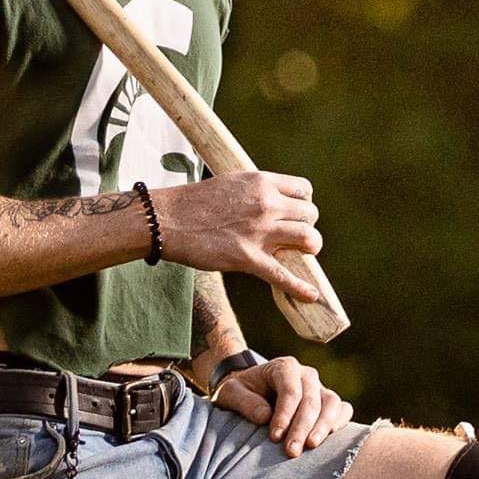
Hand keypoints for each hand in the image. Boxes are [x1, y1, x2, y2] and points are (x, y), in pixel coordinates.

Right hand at [153, 169, 324, 303]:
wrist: (167, 219)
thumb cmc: (194, 202)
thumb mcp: (231, 183)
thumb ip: (255, 192)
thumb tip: (272, 204)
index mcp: (261, 182)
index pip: (304, 189)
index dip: (303, 203)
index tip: (295, 213)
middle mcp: (266, 204)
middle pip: (310, 214)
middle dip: (306, 226)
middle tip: (293, 236)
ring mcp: (259, 232)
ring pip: (308, 239)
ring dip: (309, 249)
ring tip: (302, 255)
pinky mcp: (248, 258)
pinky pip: (283, 275)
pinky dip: (300, 288)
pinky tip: (311, 296)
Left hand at [212, 356, 351, 454]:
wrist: (251, 390)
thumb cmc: (241, 391)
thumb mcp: (231, 393)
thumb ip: (245, 402)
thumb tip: (265, 417)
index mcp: (284, 367)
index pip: (290, 391)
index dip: (285, 415)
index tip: (274, 437)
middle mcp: (306, 375)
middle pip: (311, 400)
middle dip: (302, 428)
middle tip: (291, 452)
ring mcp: (320, 388)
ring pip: (332, 404)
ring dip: (323, 427)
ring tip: (311, 447)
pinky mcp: (329, 402)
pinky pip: (343, 410)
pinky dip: (339, 424)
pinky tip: (328, 441)